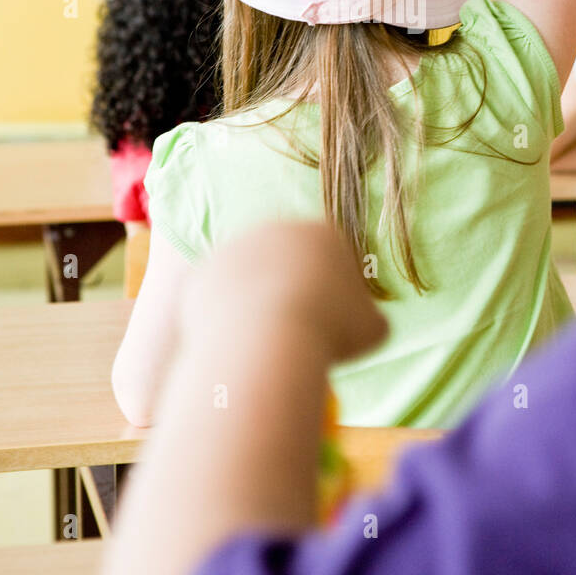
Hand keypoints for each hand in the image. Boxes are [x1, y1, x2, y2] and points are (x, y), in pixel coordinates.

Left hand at [183, 220, 388, 363]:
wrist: (264, 340)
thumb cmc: (328, 333)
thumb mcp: (372, 330)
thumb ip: (369, 318)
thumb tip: (365, 322)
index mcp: (323, 234)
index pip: (332, 257)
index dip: (337, 292)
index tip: (334, 324)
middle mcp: (277, 230)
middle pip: (288, 262)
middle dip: (293, 291)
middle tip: (298, 333)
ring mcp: (236, 247)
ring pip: (251, 278)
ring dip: (257, 304)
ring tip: (266, 343)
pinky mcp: (204, 272)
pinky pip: (218, 297)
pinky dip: (226, 319)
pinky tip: (238, 344)